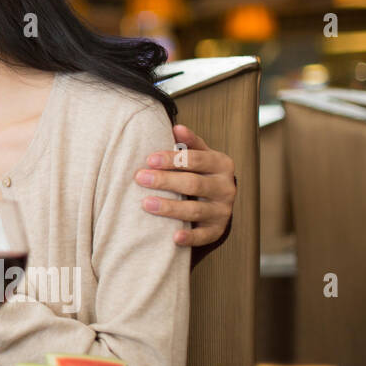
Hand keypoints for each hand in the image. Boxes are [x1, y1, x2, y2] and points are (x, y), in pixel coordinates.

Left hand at [135, 123, 235, 247]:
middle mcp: (226, 187)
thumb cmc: (200, 171)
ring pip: (196, 210)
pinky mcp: (217, 229)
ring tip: (146, 204)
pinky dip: (190, 237)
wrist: (217, 198)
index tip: (148, 159)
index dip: (172, 159)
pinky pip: (204, 235)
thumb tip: (177, 127)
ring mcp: (223, 210)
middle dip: (165, 181)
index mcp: (221, 164)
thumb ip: (188, 142)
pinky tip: (174, 237)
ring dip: (170, 208)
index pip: (196, 159)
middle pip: (193, 184)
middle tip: (140, 178)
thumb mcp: (198, 154)